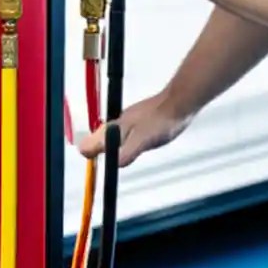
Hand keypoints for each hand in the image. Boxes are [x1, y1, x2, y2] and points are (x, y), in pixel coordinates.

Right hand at [77, 90, 191, 167]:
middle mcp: (117, 123)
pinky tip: (129, 145)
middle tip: (94, 158)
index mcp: (115, 128)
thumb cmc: (162, 120)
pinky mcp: (138, 121)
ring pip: (109, 134)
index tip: (91, 161)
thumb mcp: (143, 140)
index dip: (89, 153)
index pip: (90, 142)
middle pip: (97, 138)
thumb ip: (127, 152)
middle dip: (93, 148)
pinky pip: (122, 132)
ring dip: (105, 145)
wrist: (179, 103)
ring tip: (107, 154)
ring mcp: (128, 121)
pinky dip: (120, 141)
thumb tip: (114, 163)